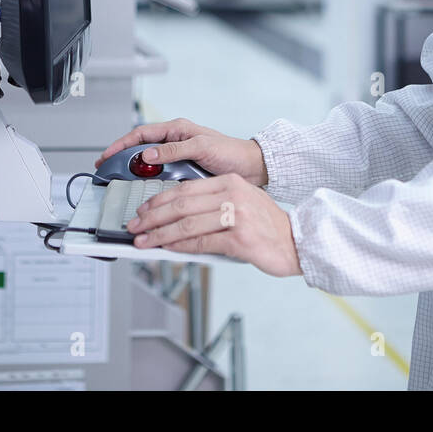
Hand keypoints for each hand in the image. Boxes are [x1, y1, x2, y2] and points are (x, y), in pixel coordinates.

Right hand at [96, 118, 267, 185]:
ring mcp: (178, 157)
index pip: (142, 134)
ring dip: (136, 171)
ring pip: (149, 163)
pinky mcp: (183, 171)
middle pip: (141, 149)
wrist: (251, 168)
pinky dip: (150, 182)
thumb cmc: (231, 152)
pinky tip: (144, 190)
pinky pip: (161, 175)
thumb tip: (147, 154)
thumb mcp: (201, 147)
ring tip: (122, 182)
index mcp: (177, 130)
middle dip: (123, 158)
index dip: (122, 144)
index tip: (107, 155)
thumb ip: (174, 150)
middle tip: (107, 170)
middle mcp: (175, 141)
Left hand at [127, 173, 301, 276]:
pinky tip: (166, 249)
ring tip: (143, 241)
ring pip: (186, 223)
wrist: (298, 242)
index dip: (159, 200)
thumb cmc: (267, 227)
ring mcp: (236, 215)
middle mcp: (232, 194)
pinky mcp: (239, 238)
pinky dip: (179, 246)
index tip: (142, 210)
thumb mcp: (240, 205)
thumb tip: (173, 219)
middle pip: (180, 204)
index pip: (184, 189)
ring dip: (159, 234)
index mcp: (229, 182)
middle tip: (134, 226)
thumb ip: (210, 207)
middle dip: (152, 217)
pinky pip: (200, 242)